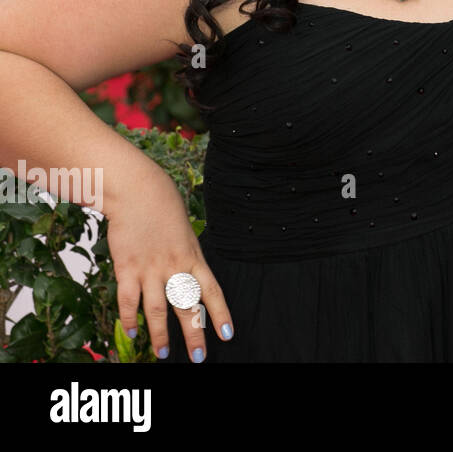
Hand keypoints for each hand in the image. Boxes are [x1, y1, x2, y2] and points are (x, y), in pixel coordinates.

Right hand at [107, 164, 233, 362]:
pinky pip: (129, 301)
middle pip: (187, 306)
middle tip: (200, 357)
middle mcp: (175, 267)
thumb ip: (186, 259)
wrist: (139, 193)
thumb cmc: (163, 210)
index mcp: (194, 258)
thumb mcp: (185, 234)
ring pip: (158, 310)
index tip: (227, 334)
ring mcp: (150, 269)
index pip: (212, 292)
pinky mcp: (127, 268)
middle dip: (195, 334)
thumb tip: (189, 279)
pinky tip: (132, 334)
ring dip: (161, 334)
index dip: (220, 314)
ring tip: (164, 353)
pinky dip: (130, 320)